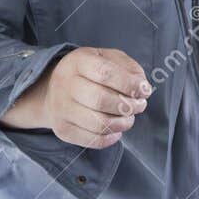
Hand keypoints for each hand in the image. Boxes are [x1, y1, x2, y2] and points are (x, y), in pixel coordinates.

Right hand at [3, 47, 150, 148]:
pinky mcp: (63, 129)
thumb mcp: (107, 58)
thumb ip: (128, 68)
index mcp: (77, 61)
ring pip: (98, 124)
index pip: (105, 73)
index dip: (129, 83)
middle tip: (139, 105)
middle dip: (128, 106)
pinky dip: (111, 138)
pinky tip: (116, 130)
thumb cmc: (89, 73)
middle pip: (101, 100)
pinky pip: (92, 140)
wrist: (54, 90)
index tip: (144, 90)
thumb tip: (143, 88)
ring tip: (129, 118)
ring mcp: (61, 109)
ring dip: (122, 123)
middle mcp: (64, 84)